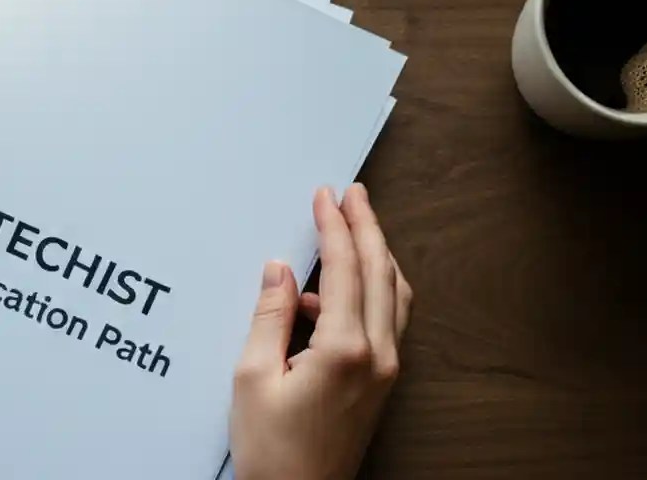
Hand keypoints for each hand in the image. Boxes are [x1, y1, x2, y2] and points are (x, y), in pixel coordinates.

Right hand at [230, 184, 412, 479]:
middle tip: (352, 194)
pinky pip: (386, 320)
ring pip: (393, 294)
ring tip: (355, 228)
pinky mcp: (381, 383)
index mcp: (345, 349)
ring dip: (376, 254)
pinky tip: (331, 294)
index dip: (335, 226)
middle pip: (381, 271)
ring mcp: (385, 370)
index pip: (344, 268)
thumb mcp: (253, 377)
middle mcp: (377, 355)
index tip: (325, 197)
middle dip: (367, 226)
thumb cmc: (273, 451)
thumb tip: (279, 270)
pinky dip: (370, 289)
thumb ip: (269, 315)